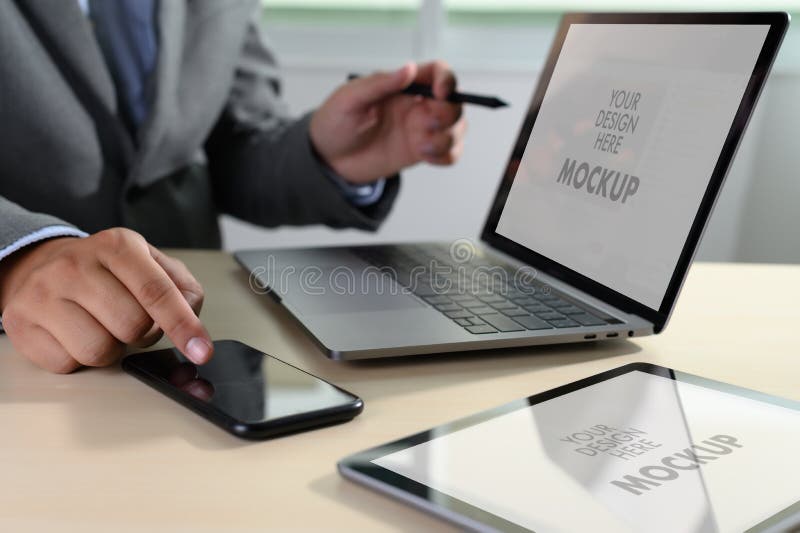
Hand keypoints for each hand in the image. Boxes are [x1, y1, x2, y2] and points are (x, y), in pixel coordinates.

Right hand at [0, 228, 212, 372]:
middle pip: (132, 326)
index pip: (156, 291)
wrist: (40, 266)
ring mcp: (44, 294)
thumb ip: (182, 288)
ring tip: (102, 327)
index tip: (201, 350)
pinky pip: (67, 364)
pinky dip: (79, 359)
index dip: (183, 325)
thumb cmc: (105, 271)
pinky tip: (74, 334)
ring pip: (99, 351)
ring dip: (111, 349)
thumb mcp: (149, 264)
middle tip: (131, 321)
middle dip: (142, 334)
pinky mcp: (21, 325)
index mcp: (117, 245)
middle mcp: (76, 265)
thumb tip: (193, 324)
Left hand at [309, 61, 466, 183]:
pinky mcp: (421, 152)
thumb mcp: (350, 99)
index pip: (437, 73)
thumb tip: (408, 69)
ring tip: (421, 147)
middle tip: (425, 124)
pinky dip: (447, 155)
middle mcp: (417, 105)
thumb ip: (380, 84)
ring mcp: (421, 129)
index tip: (441, 93)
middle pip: (454, 102)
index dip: (447, 80)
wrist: (329, 160)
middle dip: (448, 114)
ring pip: (457, 128)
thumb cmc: (334, 123)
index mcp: (403, 85)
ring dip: (447, 138)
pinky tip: (427, 157)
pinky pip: (450, 152)